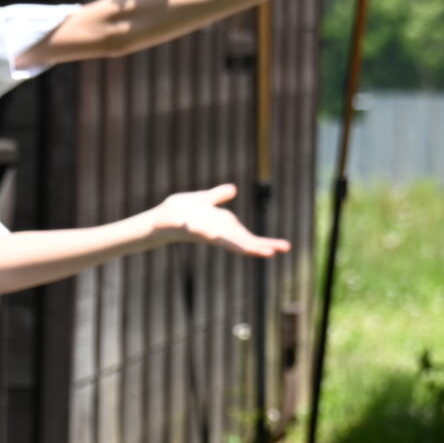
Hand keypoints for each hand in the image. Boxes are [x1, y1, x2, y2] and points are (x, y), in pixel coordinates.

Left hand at [150, 182, 289, 257]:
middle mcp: (213, 232)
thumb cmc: (183, 211)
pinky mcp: (181, 226)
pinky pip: (192, 227)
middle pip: (237, 241)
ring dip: (232, 242)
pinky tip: (205, 229)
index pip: (246, 237)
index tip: (284, 248)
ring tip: (248, 249)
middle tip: (273, 253)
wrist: (159, 219)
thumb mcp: (204, 200)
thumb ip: (218, 196)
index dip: (264, 242)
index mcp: (221, 227)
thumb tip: (233, 189)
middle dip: (254, 246)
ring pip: (217, 238)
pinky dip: (199, 228)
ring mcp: (198, 230)